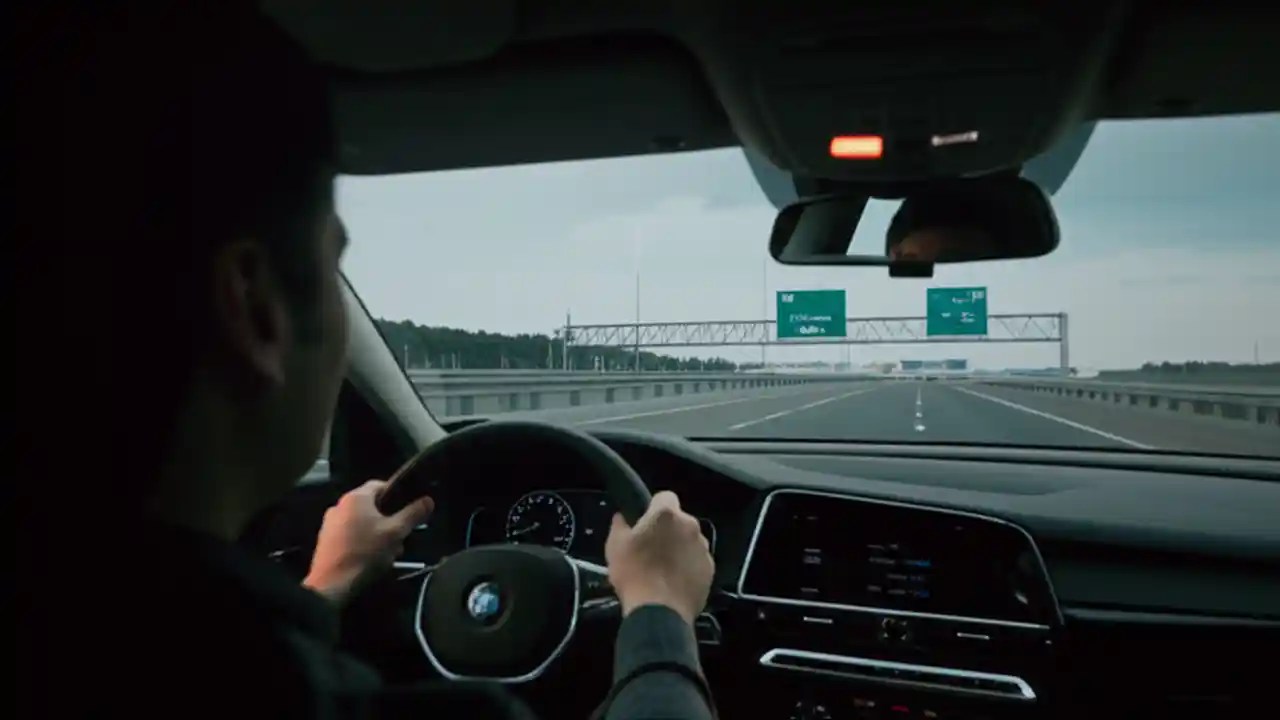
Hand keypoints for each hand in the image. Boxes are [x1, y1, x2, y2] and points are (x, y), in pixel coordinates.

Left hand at [303, 480, 433, 607]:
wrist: (332, 584)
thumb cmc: (365, 552)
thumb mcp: (395, 533)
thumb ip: (413, 514)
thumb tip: (428, 500)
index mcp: (356, 497)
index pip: (380, 485)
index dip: (397, 494)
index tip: (408, 510)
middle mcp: (339, 505)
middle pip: (371, 506)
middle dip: (389, 521)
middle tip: (400, 538)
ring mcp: (330, 524)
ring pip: (361, 523)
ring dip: (377, 534)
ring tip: (387, 553)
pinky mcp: (325, 541)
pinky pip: (349, 535)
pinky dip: (362, 542)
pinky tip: (370, 559)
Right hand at [604, 491, 713, 625]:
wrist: (659, 612)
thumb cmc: (634, 574)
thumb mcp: (614, 546)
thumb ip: (620, 525)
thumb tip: (623, 517)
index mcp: (667, 515)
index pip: (665, 496)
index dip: (653, 507)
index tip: (644, 523)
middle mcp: (691, 526)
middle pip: (679, 520)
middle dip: (668, 530)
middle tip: (650, 548)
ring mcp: (703, 549)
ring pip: (689, 541)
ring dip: (679, 548)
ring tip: (663, 569)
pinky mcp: (710, 570)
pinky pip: (697, 561)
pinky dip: (688, 567)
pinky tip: (674, 582)